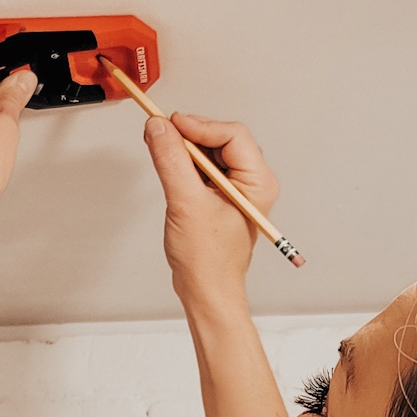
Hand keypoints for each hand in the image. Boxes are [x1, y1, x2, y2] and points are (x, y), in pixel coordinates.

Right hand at [142, 112, 279, 310]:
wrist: (207, 291)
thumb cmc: (208, 260)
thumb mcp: (186, 203)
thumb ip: (171, 161)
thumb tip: (158, 127)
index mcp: (257, 182)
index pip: (232, 135)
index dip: (199, 126)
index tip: (169, 125)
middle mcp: (252, 182)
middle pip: (222, 138)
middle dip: (191, 136)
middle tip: (162, 135)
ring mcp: (236, 189)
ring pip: (210, 151)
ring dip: (186, 150)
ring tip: (164, 155)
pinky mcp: (220, 197)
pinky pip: (203, 168)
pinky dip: (185, 164)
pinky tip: (171, 172)